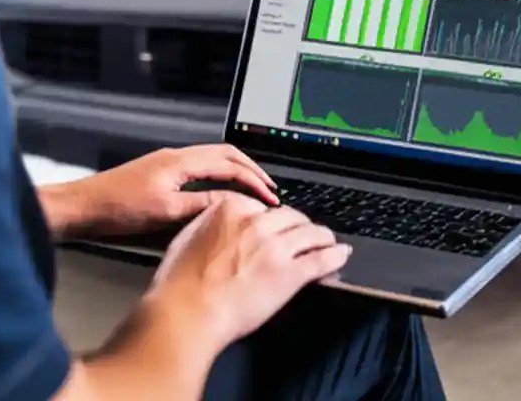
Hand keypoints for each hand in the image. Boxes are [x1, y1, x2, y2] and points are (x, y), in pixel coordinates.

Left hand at [41, 144, 278, 238]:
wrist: (83, 208)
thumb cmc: (117, 209)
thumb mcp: (166, 212)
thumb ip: (202, 204)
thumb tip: (233, 202)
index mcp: (180, 162)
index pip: (229, 164)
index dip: (253, 180)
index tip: (269, 197)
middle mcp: (176, 156)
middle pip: (225, 154)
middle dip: (251, 170)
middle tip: (268, 188)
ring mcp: (168, 163)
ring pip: (213, 159)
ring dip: (235, 171)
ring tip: (251, 189)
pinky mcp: (161, 173)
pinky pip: (200, 168)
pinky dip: (219, 176)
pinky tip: (221, 192)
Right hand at [151, 193, 351, 345]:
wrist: (186, 313)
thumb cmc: (178, 285)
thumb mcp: (186, 238)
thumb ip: (208, 224)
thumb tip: (218, 223)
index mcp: (230, 210)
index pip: (262, 207)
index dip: (271, 220)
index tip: (275, 227)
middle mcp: (256, 224)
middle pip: (291, 217)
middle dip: (299, 226)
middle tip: (303, 234)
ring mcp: (276, 248)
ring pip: (311, 233)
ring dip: (323, 237)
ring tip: (328, 242)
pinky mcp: (289, 273)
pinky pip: (321, 259)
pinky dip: (335, 255)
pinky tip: (341, 254)